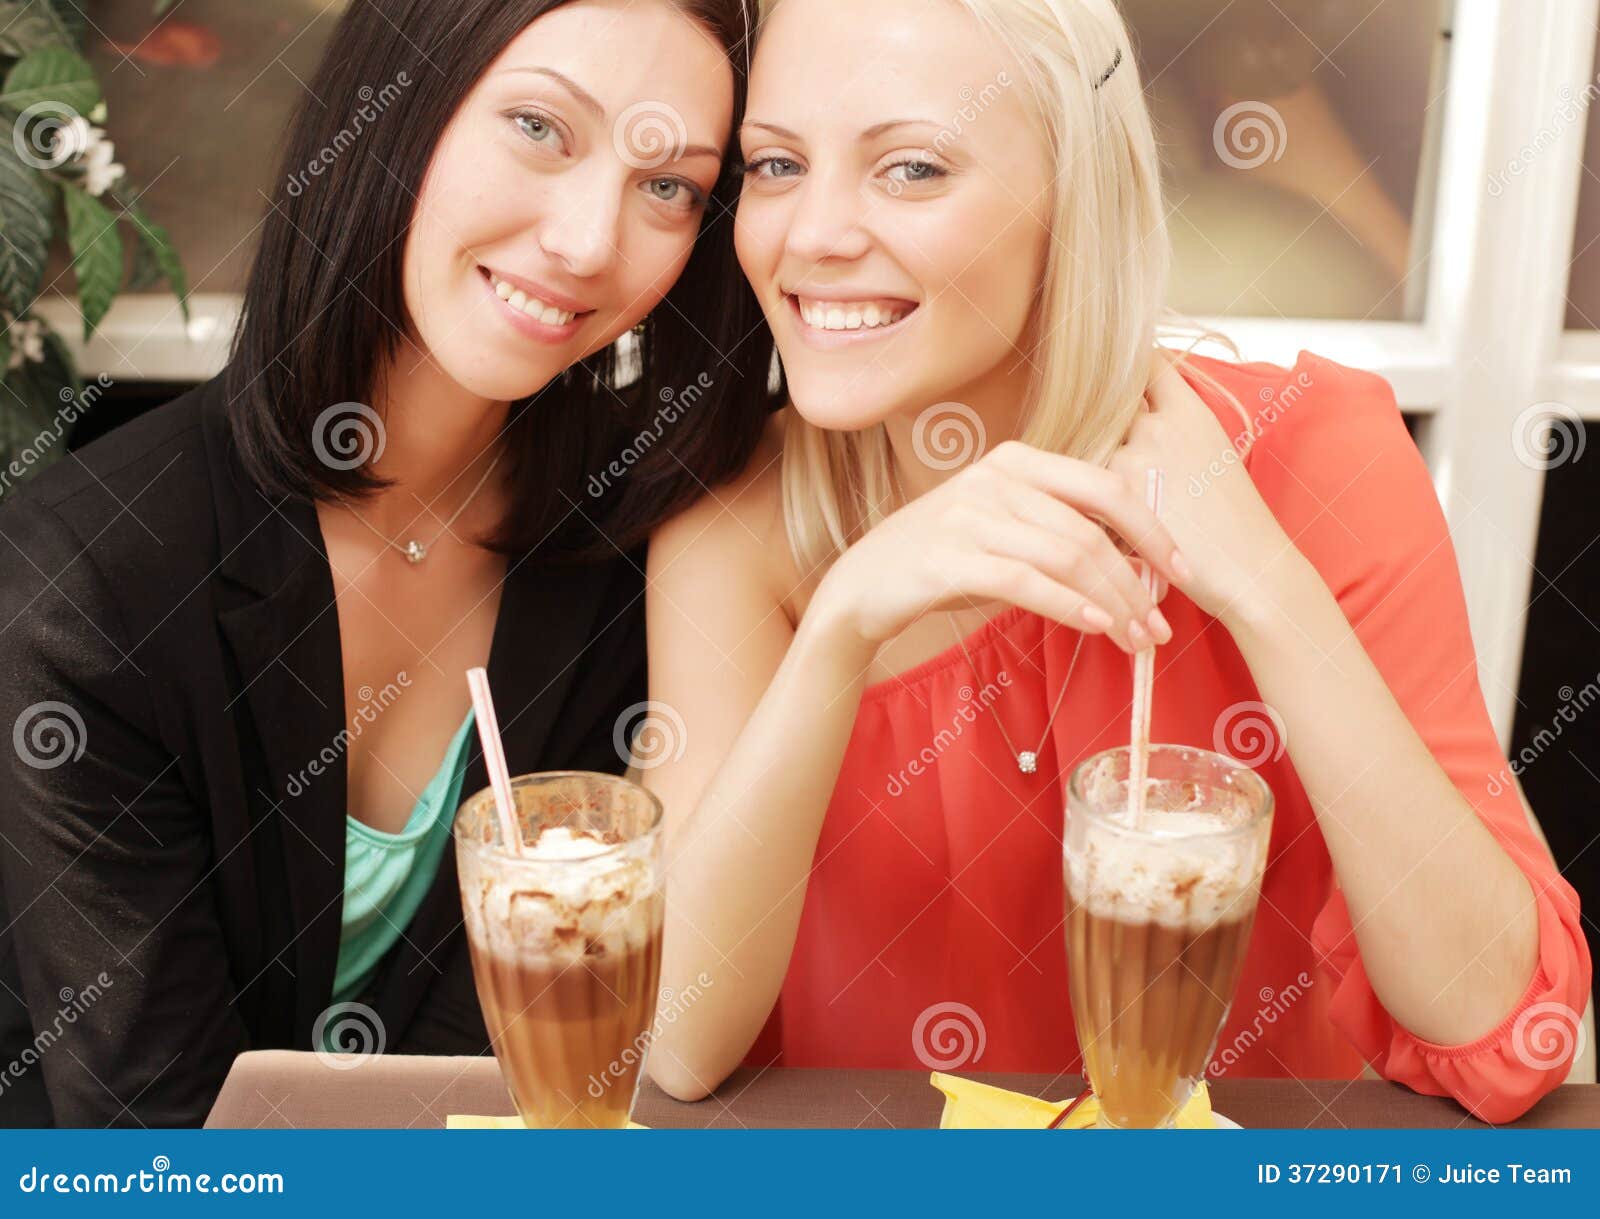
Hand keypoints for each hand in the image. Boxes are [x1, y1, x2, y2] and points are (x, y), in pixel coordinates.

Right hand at [810, 441, 1188, 656]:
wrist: (863, 587)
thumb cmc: (944, 563)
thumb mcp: (1004, 532)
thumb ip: (1057, 531)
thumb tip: (1135, 565)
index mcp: (1015, 460)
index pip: (1104, 486)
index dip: (1152, 529)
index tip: (1182, 571)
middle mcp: (993, 478)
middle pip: (1089, 530)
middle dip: (1135, 582)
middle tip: (1159, 626)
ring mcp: (969, 514)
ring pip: (1066, 557)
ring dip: (1110, 603)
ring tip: (1134, 638)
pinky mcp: (949, 557)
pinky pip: (1026, 582)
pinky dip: (1068, 606)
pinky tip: (1095, 627)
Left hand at [1109, 351, 1295, 626]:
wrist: (1251, 571)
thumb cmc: (1234, 522)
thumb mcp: (1213, 454)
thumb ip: (1173, 427)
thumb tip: (1131, 416)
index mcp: (1189, 411)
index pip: (1146, 363)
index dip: (1127, 368)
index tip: (1115, 381)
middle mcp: (1160, 425)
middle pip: (1105, 408)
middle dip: (1102, 430)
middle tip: (1112, 462)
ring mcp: (1134, 458)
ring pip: (1090, 451)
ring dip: (1092, 472)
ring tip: (1108, 503)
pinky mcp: (1116, 499)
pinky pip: (1086, 491)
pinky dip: (1093, 508)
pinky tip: (1113, 530)